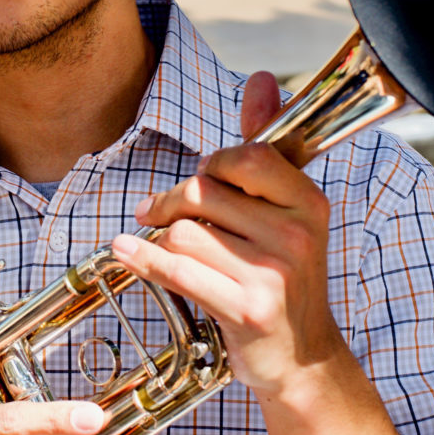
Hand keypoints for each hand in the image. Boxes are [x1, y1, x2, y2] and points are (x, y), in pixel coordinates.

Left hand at [110, 71, 344, 395]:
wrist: (303, 355)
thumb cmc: (282, 271)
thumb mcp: (284, 206)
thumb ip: (266, 143)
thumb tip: (259, 79)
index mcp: (308, 200)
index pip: (246, 155)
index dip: (213, 165)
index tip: (201, 180)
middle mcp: (297, 233)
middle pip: (204, 192)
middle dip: (173, 200)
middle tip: (157, 211)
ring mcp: (274, 273)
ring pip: (184, 230)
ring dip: (161, 236)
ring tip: (161, 244)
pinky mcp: (247, 309)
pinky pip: (177, 269)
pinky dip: (143, 259)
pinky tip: (125, 252)